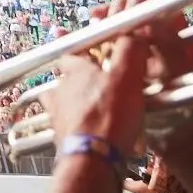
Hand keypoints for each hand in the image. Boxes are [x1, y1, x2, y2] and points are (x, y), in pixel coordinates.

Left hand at [44, 1, 150, 155]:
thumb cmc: (108, 116)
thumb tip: (134, 32)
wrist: (93, 160)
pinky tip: (96, 134)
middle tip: (100, 85)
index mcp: (74, 72)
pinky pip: (69, 128)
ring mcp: (58, 116)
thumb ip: (130, 50)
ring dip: (76, 105)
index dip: (84, 52)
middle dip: (81, 81)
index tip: (95, 54)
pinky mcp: (62, 139)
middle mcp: (60, 91)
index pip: (72, 53)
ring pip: (63, 104)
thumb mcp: (127, 76)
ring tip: (96, 110)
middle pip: (66, 79)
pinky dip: (80, 129)